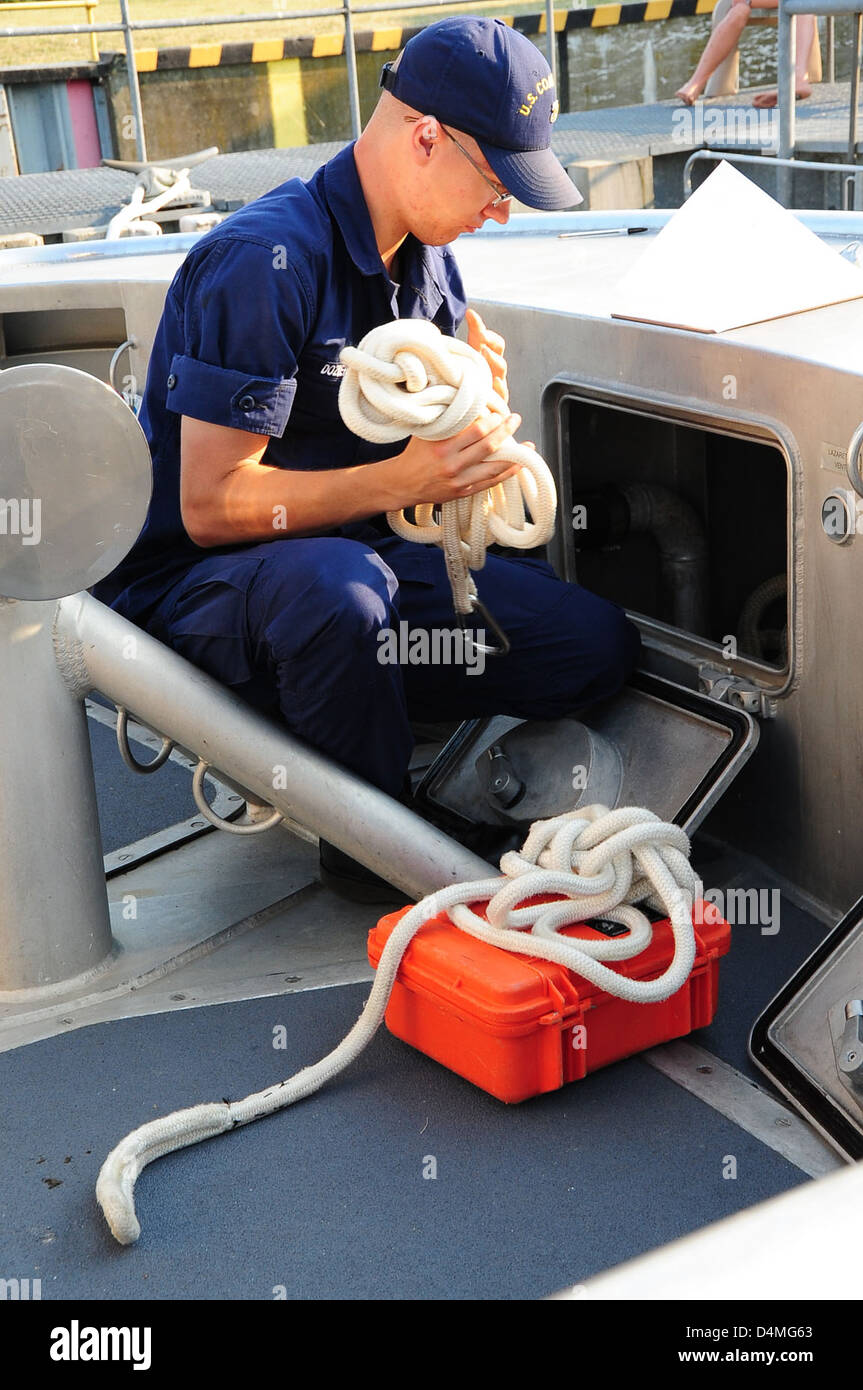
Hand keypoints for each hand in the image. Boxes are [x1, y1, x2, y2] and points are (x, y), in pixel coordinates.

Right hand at [381, 409, 523, 507]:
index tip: (500, 412)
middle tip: (515, 419)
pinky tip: (519, 465)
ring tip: (527, 445)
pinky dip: (507, 473)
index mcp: (443, 447)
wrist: (402, 483)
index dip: (493, 420)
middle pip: (488, 446)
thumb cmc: (414, 454)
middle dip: (506, 431)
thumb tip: (466, 400)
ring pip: (494, 467)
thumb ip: (446, 419)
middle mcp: (452, 464)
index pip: (476, 430)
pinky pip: (491, 482)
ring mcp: (459, 480)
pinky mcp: (464, 492)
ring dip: (514, 455)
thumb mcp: (425, 432)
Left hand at [466, 308, 507, 404]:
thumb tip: (471, 312)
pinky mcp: (496, 403)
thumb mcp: (468, 356)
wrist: (470, 410)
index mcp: (489, 358)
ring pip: (500, 372)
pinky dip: (499, 388)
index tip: (473, 320)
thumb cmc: (469, 381)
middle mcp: (495, 371)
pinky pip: (501, 395)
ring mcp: (497, 386)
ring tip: (486, 354)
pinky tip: (495, 383)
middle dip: (491, 344)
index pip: (495, 342)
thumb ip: (474, 333)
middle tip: (481, 338)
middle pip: (498, 354)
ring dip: (494, 362)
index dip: (487, 332)